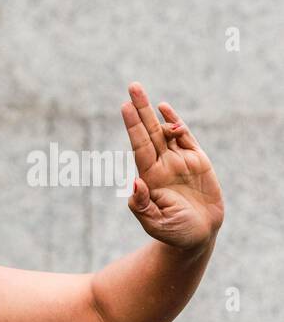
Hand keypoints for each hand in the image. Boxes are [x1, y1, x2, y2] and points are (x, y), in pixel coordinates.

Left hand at [121, 82, 224, 250]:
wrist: (198, 235)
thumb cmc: (173, 232)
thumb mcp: (154, 223)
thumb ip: (141, 206)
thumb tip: (134, 184)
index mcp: (149, 177)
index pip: (139, 146)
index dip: (133, 126)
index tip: (124, 107)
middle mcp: (161, 165)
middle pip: (148, 132)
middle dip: (139, 110)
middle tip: (132, 86)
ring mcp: (179, 161)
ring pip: (164, 131)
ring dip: (154, 112)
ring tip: (141, 93)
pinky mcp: (198, 161)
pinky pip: (185, 138)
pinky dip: (176, 123)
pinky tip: (165, 109)